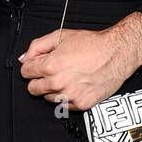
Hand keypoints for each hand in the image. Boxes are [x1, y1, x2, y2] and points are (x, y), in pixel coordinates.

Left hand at [17, 24, 135, 111]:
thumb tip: (25, 58)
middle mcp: (58, 83)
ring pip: (47, 98)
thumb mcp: (61, 36)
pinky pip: (64, 106)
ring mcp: (69, 95)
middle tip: (51, 72)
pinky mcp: (81, 104)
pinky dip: (67, 97)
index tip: (37, 65)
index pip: (25, 73)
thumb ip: (37, 46)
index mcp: (51, 65)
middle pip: (33, 89)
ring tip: (67, 77)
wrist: (117, 53)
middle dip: (39, 79)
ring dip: (53, 90)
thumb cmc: (92, 44)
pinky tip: (76, 85)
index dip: (31, 67)